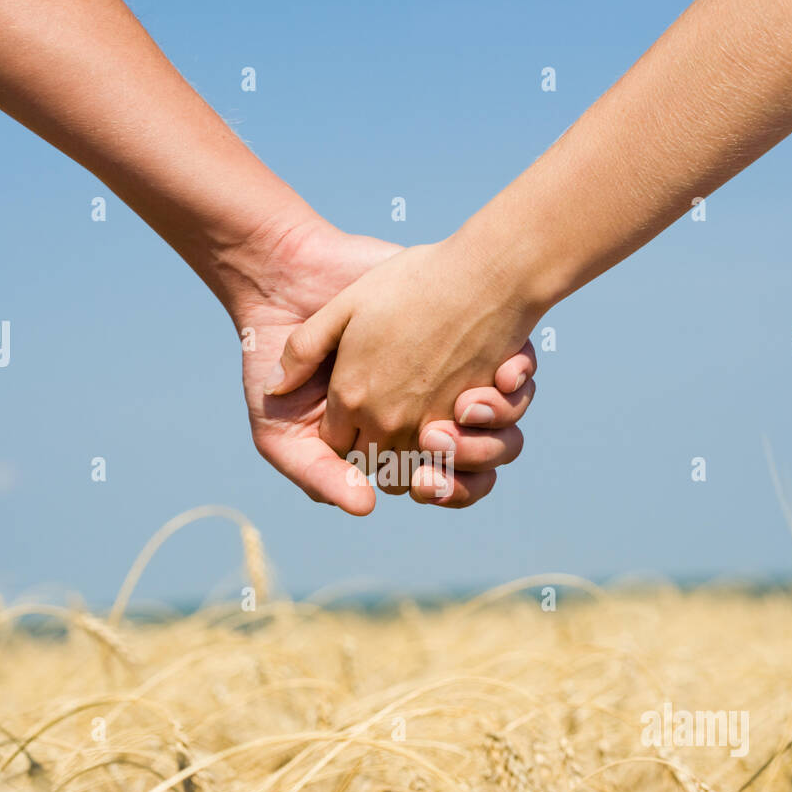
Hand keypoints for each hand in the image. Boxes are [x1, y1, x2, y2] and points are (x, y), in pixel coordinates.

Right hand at [199, 219, 535, 513]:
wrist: (284, 283)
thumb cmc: (273, 366)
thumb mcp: (280, 433)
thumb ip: (318, 475)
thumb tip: (367, 507)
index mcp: (388, 447)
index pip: (433, 485)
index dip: (441, 488)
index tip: (433, 480)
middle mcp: (424, 416)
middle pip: (477, 462)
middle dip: (476, 460)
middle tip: (450, 438)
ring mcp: (448, 377)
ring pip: (504, 426)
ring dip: (500, 425)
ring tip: (474, 405)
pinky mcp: (467, 339)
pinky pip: (517, 376)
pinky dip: (519, 378)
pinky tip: (504, 372)